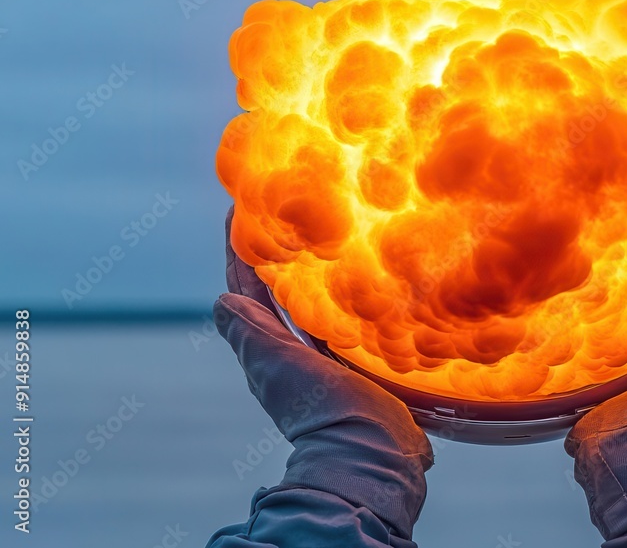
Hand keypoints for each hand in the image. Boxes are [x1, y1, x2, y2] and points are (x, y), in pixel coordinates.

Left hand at [215, 206, 434, 540]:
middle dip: (280, 255)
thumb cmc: (320, 408)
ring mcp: (329, 360)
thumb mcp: (276, 365)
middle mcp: (295, 352)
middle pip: (279, 293)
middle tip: (290, 211)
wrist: (371, 453)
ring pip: (316, 305)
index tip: (241, 207)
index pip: (246, 288)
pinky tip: (369, 282)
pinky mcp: (362, 366)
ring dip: (315, 274)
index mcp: (269, 349)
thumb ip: (252, 333)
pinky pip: (350, 321)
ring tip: (329, 235)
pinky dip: (349, 299)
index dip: (240, 249)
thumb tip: (223, 300)